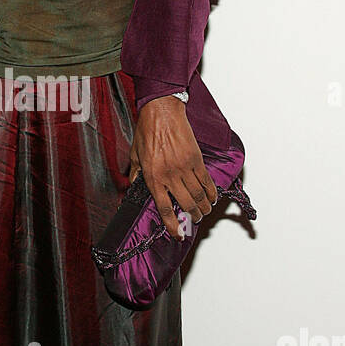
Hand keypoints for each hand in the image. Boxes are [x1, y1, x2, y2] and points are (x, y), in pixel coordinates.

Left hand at [129, 96, 216, 235]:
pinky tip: (211, 198)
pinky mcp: (196, 159)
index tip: (178, 234)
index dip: (173, 225)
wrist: (161, 111)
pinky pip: (206, 181)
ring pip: (198, 195)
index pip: (165, 208)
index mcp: (153, 177)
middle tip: (194, 220)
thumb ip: (135, 175)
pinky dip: (211, 192)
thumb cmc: (147, 130)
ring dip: (203, 207)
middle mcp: (170, 175)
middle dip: (192, 217)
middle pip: (186, 204)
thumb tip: (132, 188)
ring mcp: (184, 168)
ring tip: (204, 212)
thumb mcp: (135, 155)